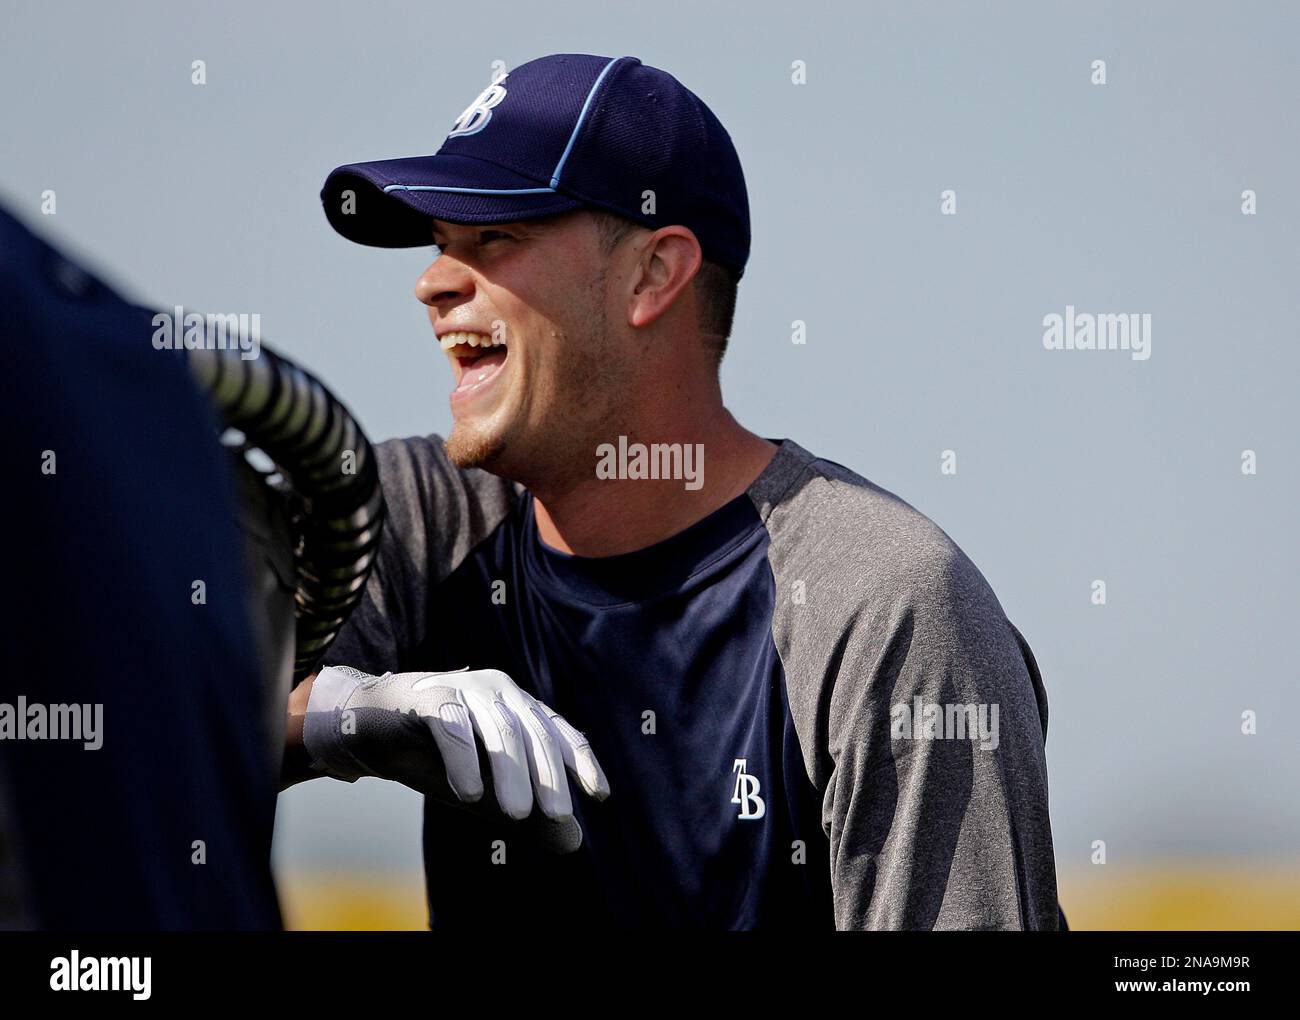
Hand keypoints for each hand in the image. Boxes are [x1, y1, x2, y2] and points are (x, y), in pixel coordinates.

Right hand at [303, 665, 609, 826]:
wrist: (369, 733)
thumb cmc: (434, 757)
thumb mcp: (485, 792)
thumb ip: (527, 813)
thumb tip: (574, 842)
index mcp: (518, 707)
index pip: (558, 731)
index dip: (580, 762)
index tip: (598, 795)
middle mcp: (498, 690)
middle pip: (532, 732)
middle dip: (547, 777)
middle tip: (557, 817)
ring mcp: (464, 687)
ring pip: (497, 729)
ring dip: (509, 773)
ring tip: (516, 814)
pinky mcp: (429, 694)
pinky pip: (453, 724)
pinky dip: (464, 759)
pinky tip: (468, 793)